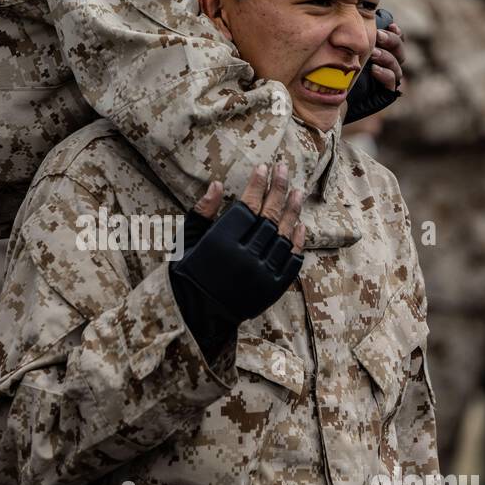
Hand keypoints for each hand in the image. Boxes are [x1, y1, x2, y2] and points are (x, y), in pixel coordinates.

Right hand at [170, 162, 304, 330]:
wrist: (196, 316)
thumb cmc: (186, 274)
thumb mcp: (186, 242)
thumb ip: (201, 213)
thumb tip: (217, 185)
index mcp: (221, 243)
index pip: (247, 205)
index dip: (257, 185)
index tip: (264, 167)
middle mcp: (244, 257)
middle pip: (268, 216)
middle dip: (277, 189)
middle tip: (283, 168)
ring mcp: (261, 274)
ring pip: (283, 236)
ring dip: (292, 210)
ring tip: (297, 190)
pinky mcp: (272, 289)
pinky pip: (290, 261)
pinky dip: (296, 242)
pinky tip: (299, 224)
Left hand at [343, 13, 403, 124]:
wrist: (331, 97)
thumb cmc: (337, 70)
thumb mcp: (344, 50)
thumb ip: (354, 37)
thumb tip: (358, 15)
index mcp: (382, 50)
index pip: (396, 38)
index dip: (396, 31)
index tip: (390, 25)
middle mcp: (388, 63)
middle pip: (399, 48)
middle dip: (391, 40)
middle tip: (378, 36)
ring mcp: (388, 77)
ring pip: (397, 63)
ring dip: (386, 56)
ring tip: (373, 54)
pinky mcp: (385, 92)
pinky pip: (392, 81)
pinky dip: (385, 74)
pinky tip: (374, 70)